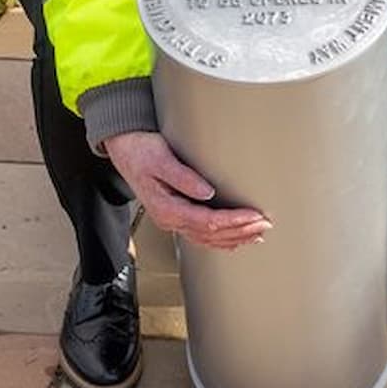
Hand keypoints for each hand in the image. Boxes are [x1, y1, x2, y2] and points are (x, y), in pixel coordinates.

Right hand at [103, 130, 269, 250]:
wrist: (122, 147)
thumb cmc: (140, 149)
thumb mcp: (160, 158)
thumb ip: (183, 177)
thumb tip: (207, 192)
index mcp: (166, 208)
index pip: (208, 221)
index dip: (234, 221)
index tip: (254, 216)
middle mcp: (169, 218)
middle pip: (210, 234)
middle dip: (239, 232)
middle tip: (264, 226)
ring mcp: (171, 219)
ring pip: (206, 238)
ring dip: (232, 238)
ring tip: (255, 235)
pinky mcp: (175, 213)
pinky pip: (199, 234)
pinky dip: (219, 239)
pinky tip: (231, 241)